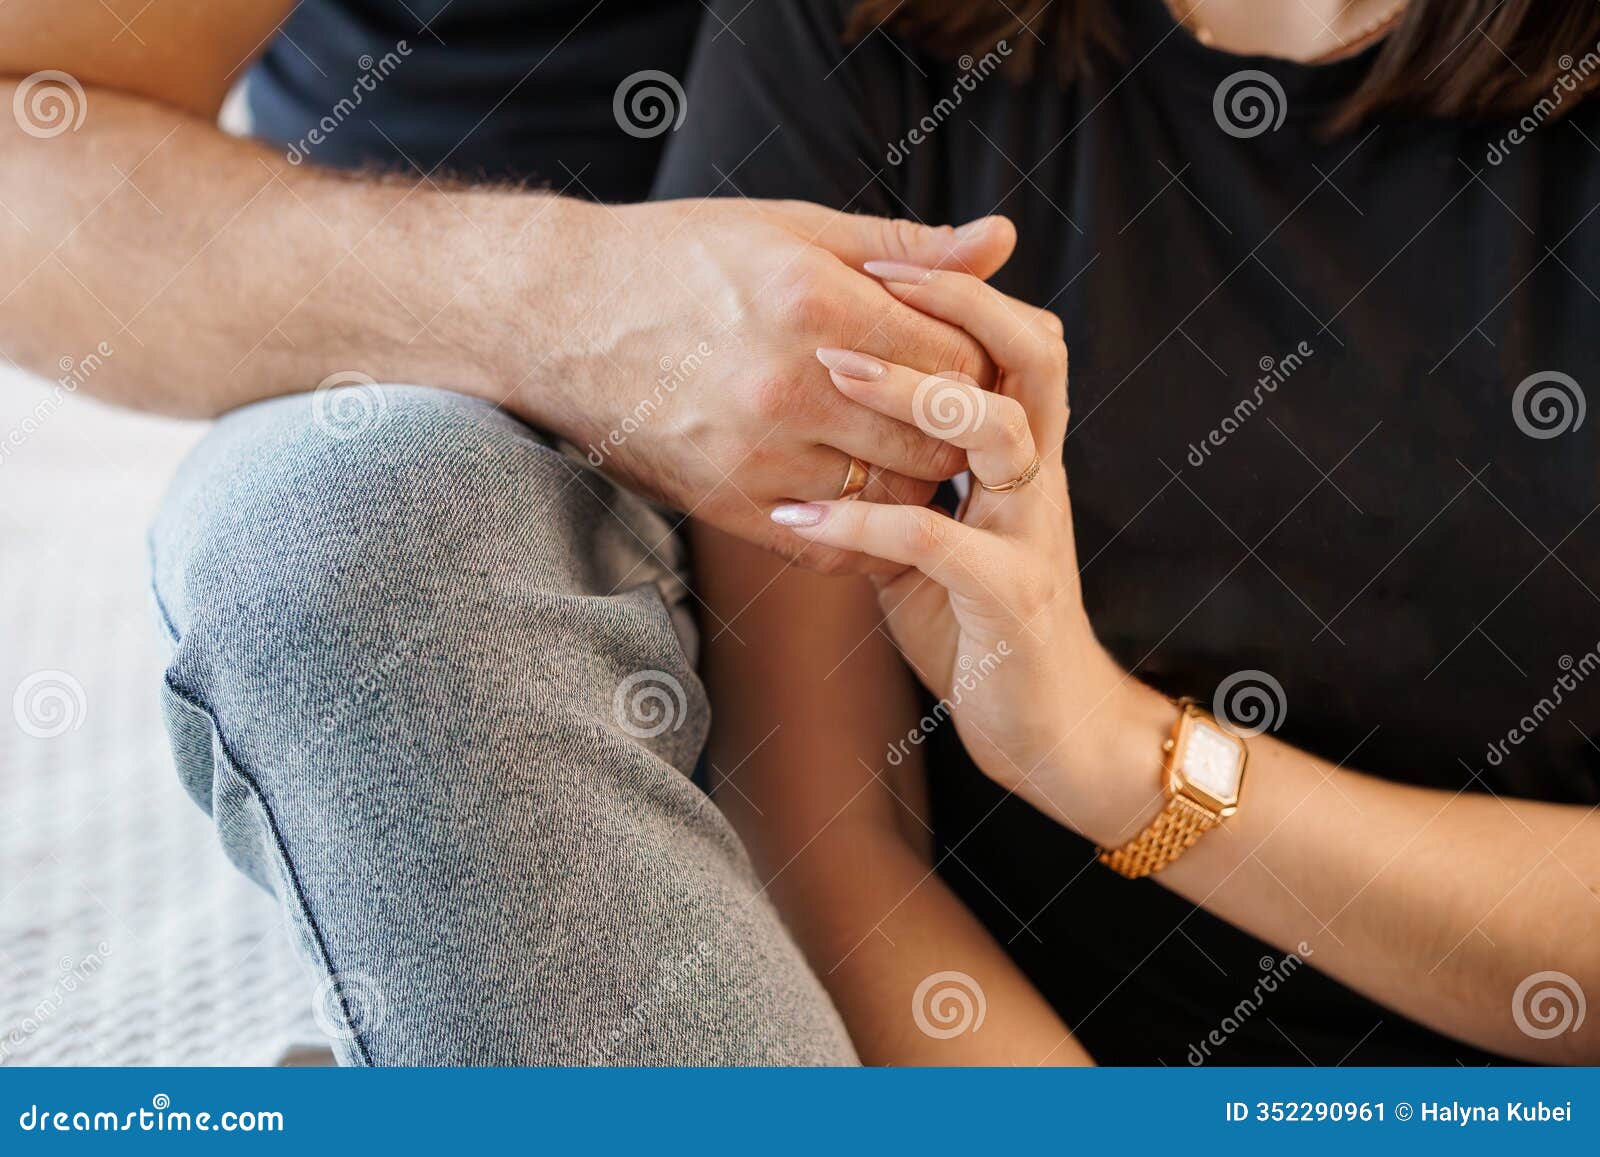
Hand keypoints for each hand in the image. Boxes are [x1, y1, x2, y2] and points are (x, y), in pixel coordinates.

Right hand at [510, 198, 1015, 575]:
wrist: (560, 319)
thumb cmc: (683, 259)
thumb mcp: (792, 230)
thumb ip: (904, 248)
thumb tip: (1004, 241)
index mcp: (815, 302)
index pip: (958, 356)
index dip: (978, 361)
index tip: (965, 359)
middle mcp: (790, 386)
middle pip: (937, 435)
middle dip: (958, 425)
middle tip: (952, 413)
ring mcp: (758, 454)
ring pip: (896, 493)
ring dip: (917, 478)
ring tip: (907, 447)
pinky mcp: (730, 503)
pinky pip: (836, 540)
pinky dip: (864, 525)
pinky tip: (861, 490)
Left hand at [766, 261, 1168, 840]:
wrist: (1051, 726)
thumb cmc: (980, 620)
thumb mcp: (943, 528)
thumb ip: (912, 468)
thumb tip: (838, 412)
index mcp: (1027, 453)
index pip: (1019, 338)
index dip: (960, 289)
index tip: (876, 260)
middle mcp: (1041, 478)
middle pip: (1029, 356)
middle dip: (950, 309)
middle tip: (859, 286)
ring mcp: (1031, 534)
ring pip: (994, 429)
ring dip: (915, 392)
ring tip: (830, 374)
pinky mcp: (1009, 597)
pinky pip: (935, 539)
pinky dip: (862, 520)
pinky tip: (801, 512)